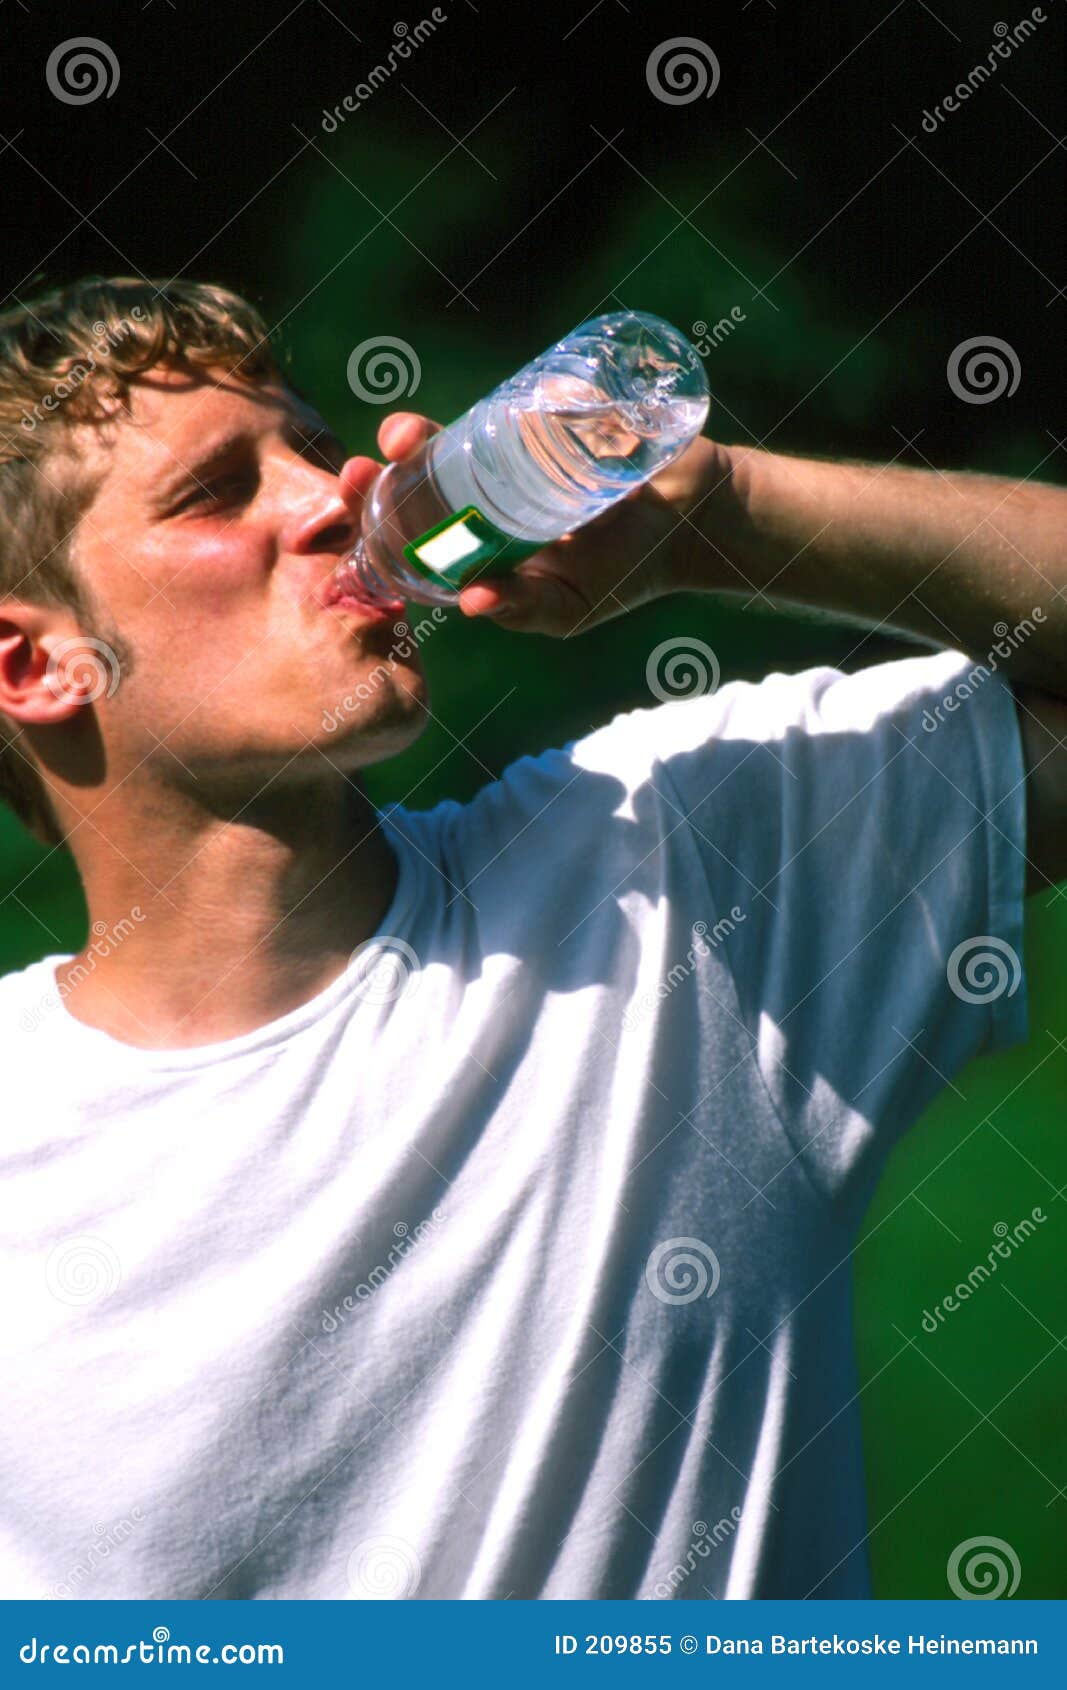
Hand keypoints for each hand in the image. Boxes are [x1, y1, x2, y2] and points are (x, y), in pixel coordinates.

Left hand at [342, 413, 742, 637]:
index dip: (377, 510)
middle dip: (386, 465)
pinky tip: (470, 415)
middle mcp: (490, 486)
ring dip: (419, 435)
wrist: (696, 519)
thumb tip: (468, 603)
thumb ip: (520, 608)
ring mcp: (519, 447)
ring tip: (402, 438)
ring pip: (454, 435)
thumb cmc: (627, 572)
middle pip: (422, 470)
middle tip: (365, 467)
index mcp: (480, 534)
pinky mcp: (554, 413)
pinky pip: (513, 402)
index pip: (416, 520)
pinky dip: (488, 405)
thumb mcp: (568, 606)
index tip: (352, 503)